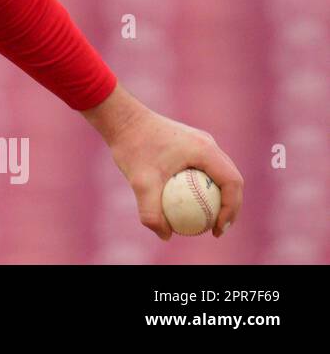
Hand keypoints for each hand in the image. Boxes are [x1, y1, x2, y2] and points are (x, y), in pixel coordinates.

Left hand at [83, 83, 243, 240]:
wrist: (121, 119)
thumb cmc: (132, 147)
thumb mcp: (140, 183)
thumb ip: (151, 212)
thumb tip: (166, 236)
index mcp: (205, 150)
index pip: (233, 183)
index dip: (232, 209)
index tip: (218, 229)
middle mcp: (208, 144)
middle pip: (231, 179)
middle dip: (230, 207)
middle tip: (217, 229)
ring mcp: (200, 142)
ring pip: (219, 173)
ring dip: (219, 196)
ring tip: (207, 220)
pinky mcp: (190, 143)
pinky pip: (205, 168)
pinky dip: (204, 186)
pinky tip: (187, 202)